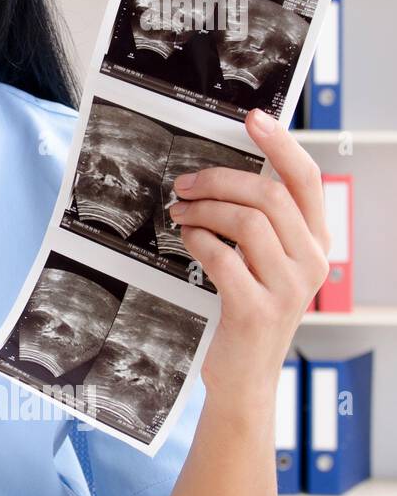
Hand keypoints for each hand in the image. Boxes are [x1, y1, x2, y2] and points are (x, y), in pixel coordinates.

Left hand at [168, 107, 330, 402]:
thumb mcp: (265, 263)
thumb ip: (260, 222)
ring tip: (178, 211)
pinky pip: (222, 256)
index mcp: (316, 242)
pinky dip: (197, 239)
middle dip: (218, 180)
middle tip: (183, 183)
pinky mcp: (255, 309)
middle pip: (269, 195)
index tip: (252, 118)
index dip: (280, 144)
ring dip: (202, 209)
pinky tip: (185, 237)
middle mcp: (311, 261)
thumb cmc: (247, 309)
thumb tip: (225, 173)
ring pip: (246, 221)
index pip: (307, 180)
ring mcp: (287, 288)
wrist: (244, 377)